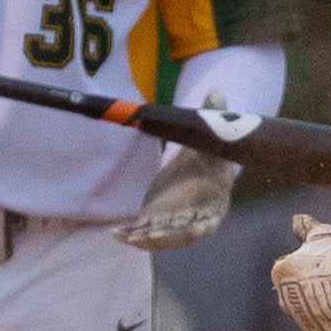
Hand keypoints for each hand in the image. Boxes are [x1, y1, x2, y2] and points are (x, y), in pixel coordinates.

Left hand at [115, 110, 242, 249]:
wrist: (198, 167)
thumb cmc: (208, 156)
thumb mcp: (211, 137)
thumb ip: (214, 117)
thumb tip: (216, 92)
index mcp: (215, 204)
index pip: (212, 220)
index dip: (205, 225)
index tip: (200, 228)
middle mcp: (195, 220)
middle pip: (183, 234)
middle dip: (168, 236)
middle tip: (152, 235)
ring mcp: (174, 224)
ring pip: (161, 237)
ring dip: (145, 238)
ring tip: (127, 237)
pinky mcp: (157, 221)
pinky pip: (143, 231)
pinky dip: (130, 234)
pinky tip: (114, 233)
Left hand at [270, 212, 330, 330]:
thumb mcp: (321, 235)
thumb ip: (304, 228)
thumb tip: (296, 219)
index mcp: (281, 276)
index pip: (291, 273)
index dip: (311, 268)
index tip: (327, 266)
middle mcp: (286, 302)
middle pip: (300, 296)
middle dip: (314, 290)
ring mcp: (304, 322)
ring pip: (315, 315)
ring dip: (327, 308)